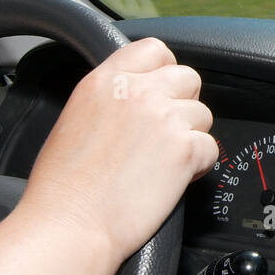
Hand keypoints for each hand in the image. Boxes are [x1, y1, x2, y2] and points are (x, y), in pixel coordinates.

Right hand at [14, 38, 215, 264]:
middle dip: (182, 104)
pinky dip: (199, 165)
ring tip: (163, 162)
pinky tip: (172, 179)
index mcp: (106, 81)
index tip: (161, 92)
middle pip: (188, 77)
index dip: (164, 71)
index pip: (154, 49)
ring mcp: (164, 118)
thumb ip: (110, 100)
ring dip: (190, 137)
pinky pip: (211, 148)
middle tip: (164, 133)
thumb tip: (132, 101)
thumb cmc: (64, 187)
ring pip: (203, 114)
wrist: (70, 224)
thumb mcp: (75, 120)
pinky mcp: (184, 148)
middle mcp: (138, 93)